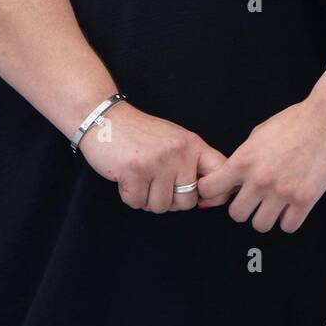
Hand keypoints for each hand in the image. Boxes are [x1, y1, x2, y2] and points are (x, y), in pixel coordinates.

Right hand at [79, 103, 227, 212]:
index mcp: (193, 144)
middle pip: (187, 202)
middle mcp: (179, 152)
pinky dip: (129, 195)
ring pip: (160, 207)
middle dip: (170, 200)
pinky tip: (126, 176)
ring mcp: (157, 162)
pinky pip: (137, 203)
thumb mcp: (174, 142)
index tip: (202, 197)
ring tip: (140, 176)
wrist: (105, 118)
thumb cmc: (141, 136)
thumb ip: (193, 166)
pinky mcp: (135, 171)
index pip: (220, 172)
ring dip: (147, 199)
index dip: (216, 193)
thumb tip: (211, 201)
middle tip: (155, 182)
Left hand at [195, 81, 325, 233]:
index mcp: (244, 160)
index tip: (221, 192)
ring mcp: (282, 192)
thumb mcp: (259, 134)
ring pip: (260, 225)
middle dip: (243, 207)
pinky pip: (288, 227)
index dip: (213, 192)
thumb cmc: (294, 121)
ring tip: (274, 203)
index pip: (209, 189)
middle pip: (236, 214)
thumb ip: (245, 157)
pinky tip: (291, 207)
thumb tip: (236, 176)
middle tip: (253, 199)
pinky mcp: (304, 200)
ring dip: (266, 216)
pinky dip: (288, 220)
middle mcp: (259, 179)